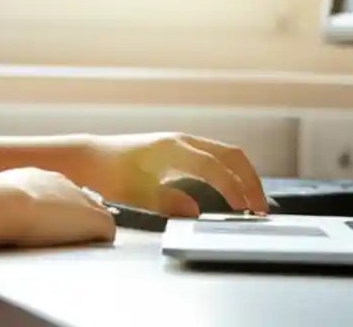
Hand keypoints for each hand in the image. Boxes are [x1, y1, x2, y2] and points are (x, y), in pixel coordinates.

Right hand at [0, 167, 115, 247]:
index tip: (48, 225)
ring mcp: (83, 200)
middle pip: (79, 202)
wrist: (7, 204)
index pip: (56, 194)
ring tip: (76, 248)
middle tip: (63, 239)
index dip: (54, 212)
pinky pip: (106, 232)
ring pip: (95, 216)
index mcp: (39, 178)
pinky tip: (89, 253)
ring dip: (86, 232)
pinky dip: (100, 243)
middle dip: (73, 220)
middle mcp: (64, 184)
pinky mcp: (96, 219)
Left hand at [79, 133, 268, 216]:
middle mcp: (183, 141)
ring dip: (243, 176)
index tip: (245, 210)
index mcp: (173, 148)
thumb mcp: (134, 192)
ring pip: (226, 154)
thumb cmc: (109, 173)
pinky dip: (231, 173)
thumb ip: (165, 201)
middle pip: (231, 155)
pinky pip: (216, 158)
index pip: (214, 167)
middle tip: (261, 208)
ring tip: (253, 203)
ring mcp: (184, 143)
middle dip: (250, 180)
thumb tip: (195, 210)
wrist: (91, 157)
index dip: (233, 188)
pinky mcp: (181, 150)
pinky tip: (233, 193)